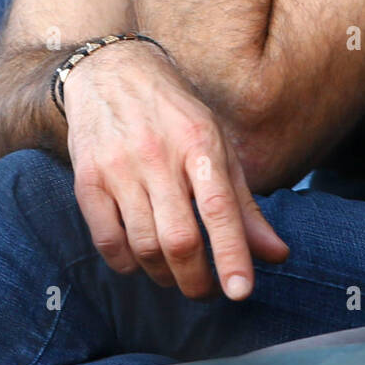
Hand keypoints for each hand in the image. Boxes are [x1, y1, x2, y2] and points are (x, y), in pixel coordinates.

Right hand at [62, 39, 288, 299]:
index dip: (232, 253)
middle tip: (208, 291)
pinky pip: (107, 242)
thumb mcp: (216, 145)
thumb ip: (244, 204)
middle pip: (179, 239)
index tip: (242, 292)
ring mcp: (119, 168)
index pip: (219, 207)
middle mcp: (158, 155)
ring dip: (164, 276)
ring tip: (178, 275)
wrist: (109, 72)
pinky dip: (128, 264)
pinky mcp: (87, 180)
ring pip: (144, 246)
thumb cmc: (173, 114)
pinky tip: (141, 260)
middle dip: (197, 280)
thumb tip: (277, 255)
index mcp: (200, 142)